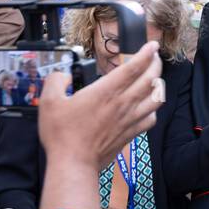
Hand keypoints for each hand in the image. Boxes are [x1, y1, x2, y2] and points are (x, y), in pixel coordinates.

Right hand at [38, 42, 162, 202]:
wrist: (74, 164)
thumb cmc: (62, 135)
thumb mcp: (49, 101)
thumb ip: (56, 81)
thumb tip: (62, 75)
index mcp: (106, 91)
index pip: (134, 67)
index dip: (146, 53)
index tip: (152, 45)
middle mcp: (123, 103)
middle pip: (151, 79)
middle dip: (156, 63)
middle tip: (154, 56)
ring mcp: (129, 119)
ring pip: (156, 98)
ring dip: (158, 85)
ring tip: (155, 78)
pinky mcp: (130, 134)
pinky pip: (150, 119)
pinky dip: (153, 110)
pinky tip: (147, 107)